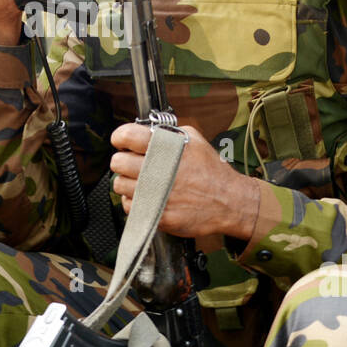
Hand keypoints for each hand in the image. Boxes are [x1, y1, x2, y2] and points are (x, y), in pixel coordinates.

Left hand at [109, 123, 260, 242]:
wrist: (229, 201)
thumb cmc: (212, 171)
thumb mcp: (195, 140)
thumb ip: (168, 134)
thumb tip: (146, 131)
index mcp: (165, 148)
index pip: (126, 135)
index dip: (119, 137)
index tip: (121, 142)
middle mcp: (157, 169)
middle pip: (117, 162)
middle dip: (123, 162)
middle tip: (134, 165)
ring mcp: (155, 193)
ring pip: (119, 185)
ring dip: (128, 183)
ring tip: (143, 183)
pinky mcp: (157, 214)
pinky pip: (130, 206)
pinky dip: (136, 202)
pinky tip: (150, 197)